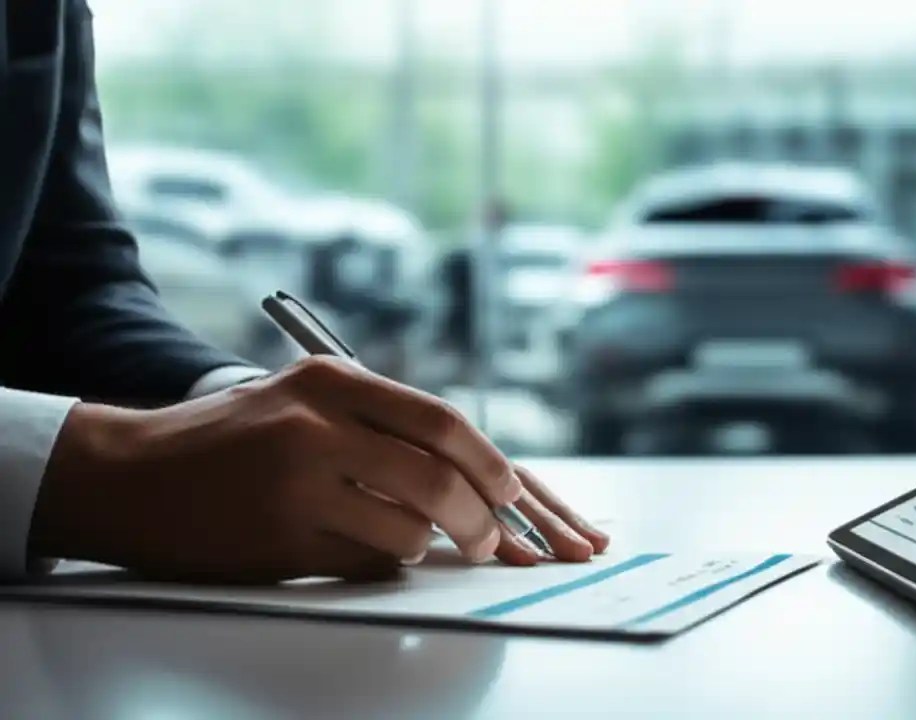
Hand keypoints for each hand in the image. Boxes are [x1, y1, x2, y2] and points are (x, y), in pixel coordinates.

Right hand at [28, 357, 607, 581]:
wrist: (131, 474)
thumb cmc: (233, 438)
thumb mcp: (306, 399)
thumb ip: (383, 420)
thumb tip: (473, 467)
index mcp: (334, 382)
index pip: (444, 423)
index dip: (491, 466)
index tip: (511, 496)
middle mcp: (319, 427)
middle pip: (440, 479)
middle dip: (484, 518)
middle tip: (494, 541)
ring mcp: (297, 485)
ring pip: (411, 529)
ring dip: (433, 547)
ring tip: (423, 543)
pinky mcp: (280, 540)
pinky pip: (370, 563)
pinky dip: (387, 564)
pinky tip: (366, 551)